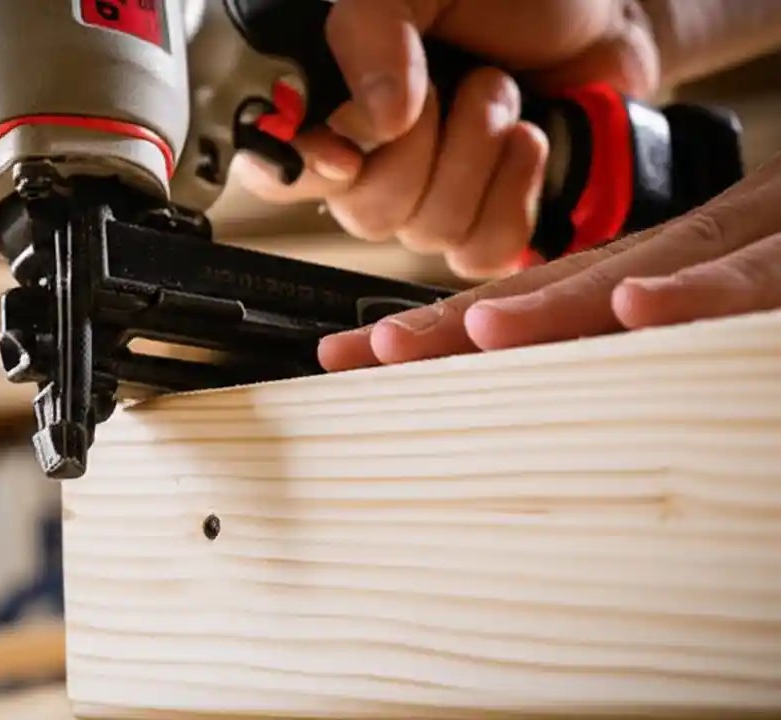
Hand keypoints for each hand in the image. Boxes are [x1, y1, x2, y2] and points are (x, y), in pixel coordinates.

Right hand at [236, 0, 660, 278]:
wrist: (603, 15)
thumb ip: (372, 30)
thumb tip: (376, 120)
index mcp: (333, 104)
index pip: (277, 170)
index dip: (306, 171)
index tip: (345, 152)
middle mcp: (373, 160)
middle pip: (364, 213)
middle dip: (422, 147)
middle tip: (453, 81)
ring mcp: (433, 197)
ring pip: (427, 232)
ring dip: (478, 153)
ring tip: (500, 92)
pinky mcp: (488, 222)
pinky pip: (480, 253)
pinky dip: (512, 197)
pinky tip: (526, 144)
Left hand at [318, 154, 780, 370]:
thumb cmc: (752, 285)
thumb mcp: (669, 335)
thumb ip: (600, 364)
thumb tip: (516, 424)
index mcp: (620, 286)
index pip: (512, 312)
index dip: (428, 336)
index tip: (344, 360)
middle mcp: (653, 266)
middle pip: (541, 296)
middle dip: (451, 325)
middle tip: (372, 352)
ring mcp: (718, 257)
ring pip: (625, 279)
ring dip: (547, 308)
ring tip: (475, 331)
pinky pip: (742, 280)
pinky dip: (689, 295)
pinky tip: (633, 306)